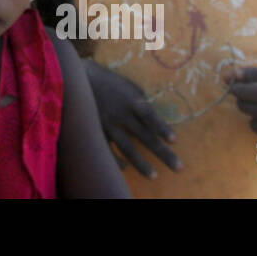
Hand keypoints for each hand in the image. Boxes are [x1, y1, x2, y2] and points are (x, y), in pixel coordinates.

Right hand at [84, 61, 181, 178]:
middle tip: (179, 168)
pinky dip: (115, 160)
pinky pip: (107, 149)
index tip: (174, 140)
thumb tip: (152, 116)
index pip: (150, 116)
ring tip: (154, 176)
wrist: (77, 79)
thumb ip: (141, 101)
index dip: (162, 127)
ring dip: (141, 163)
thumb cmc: (108, 81)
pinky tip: (125, 168)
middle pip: (145, 136)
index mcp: (132, 101)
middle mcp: (122, 115)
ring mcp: (109, 125)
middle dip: (163, 153)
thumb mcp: (129, 86)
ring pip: (127, 148)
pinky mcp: (97, 130)